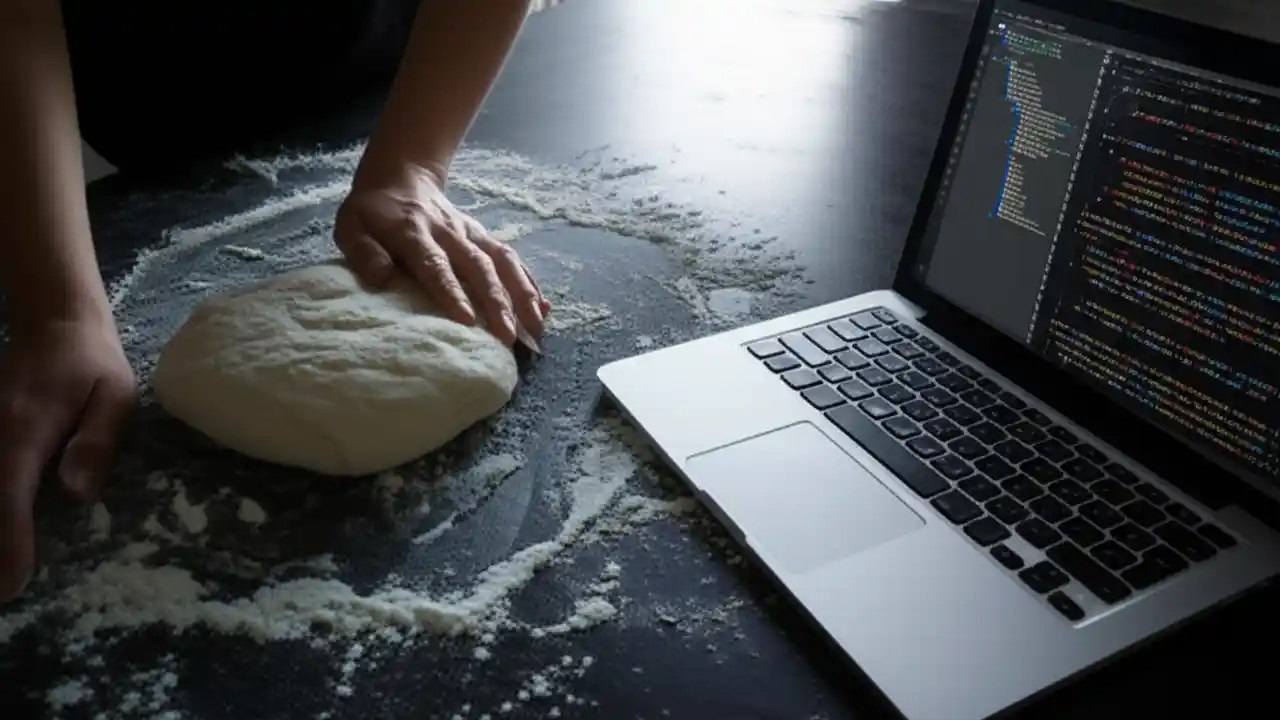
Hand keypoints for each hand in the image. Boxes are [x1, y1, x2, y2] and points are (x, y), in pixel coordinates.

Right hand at [0, 315, 135, 601]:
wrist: (56, 324)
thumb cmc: (94, 365)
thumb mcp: (116, 395)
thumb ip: (97, 441)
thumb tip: (77, 493)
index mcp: (26, 426)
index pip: (10, 493)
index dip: (9, 541)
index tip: (13, 583)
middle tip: (1, 597)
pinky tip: (1, 544)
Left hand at [334, 162, 549, 346]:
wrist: (400, 176)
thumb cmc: (372, 213)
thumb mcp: (350, 226)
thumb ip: (362, 252)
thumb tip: (382, 277)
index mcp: (413, 231)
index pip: (435, 263)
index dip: (451, 291)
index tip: (466, 320)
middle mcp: (448, 232)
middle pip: (477, 266)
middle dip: (496, 302)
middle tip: (509, 337)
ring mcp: (471, 232)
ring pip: (502, 261)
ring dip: (521, 294)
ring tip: (536, 327)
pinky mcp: (483, 236)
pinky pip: (511, 257)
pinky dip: (529, 282)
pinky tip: (542, 307)